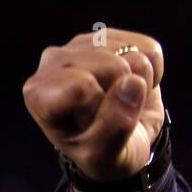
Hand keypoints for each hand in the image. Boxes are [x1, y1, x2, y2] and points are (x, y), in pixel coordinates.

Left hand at [22, 28, 165, 191]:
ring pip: (133, 56)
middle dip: (121, 96)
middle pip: (111, 67)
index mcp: (38, 93)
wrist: (120, 143)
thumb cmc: (100, 152)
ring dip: (139, 86)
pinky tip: (131, 87)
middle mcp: (54, 60)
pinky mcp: (114, 36)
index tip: (90, 126)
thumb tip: (133, 83)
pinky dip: (152, 74)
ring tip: (120, 102)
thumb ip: (113, 128)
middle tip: (109, 114)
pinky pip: (150, 50)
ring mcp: (84, 44)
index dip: (98, 110)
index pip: (81, 87)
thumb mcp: (102, 156)